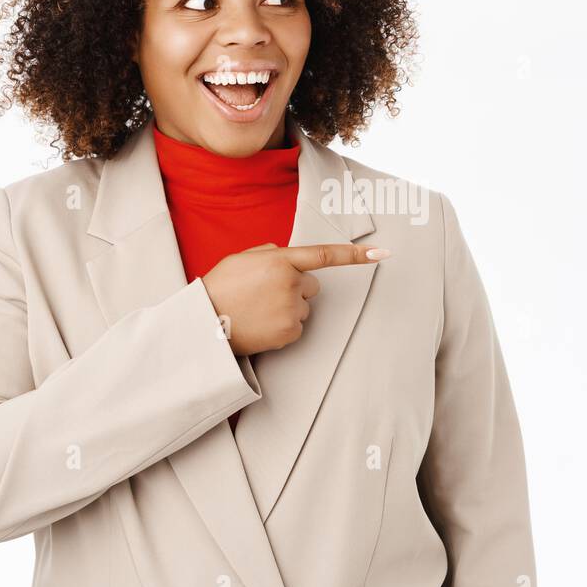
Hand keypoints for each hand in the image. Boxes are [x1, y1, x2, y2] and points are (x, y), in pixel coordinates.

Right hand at [202, 242, 389, 355]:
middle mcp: (291, 284)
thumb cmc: (221, 287)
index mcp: (280, 260)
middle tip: (264, 293)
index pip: (324, 255)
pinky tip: (262, 323)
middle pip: (312, 285)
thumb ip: (272, 253)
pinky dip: (284, 326)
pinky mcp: (291, 333)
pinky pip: (298, 326)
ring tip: (258, 309)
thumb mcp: (243, 258)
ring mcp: (292, 310)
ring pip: (304, 307)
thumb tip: (289, 261)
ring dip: (288, 307)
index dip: (355, 254)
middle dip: (295, 287)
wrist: (204, 323)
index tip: (382, 253)